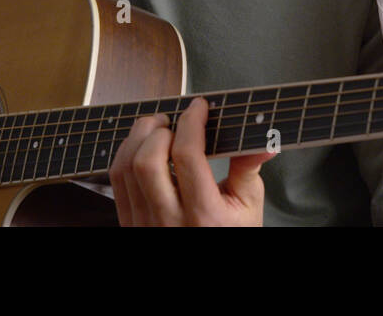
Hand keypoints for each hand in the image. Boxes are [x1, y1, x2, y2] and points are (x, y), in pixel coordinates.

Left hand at [108, 97, 274, 225]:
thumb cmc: (231, 234)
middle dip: (158, 129)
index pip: (187, 155)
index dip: (192, 121)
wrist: (207, 276)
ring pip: (125, 169)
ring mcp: (144, 224)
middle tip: (172, 120)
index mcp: (204, 215)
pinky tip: (142, 147)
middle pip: (147, 161)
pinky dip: (126, 155)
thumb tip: (266, 140)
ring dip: (138, 138)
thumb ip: (249, 169)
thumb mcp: (249, 207)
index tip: (199, 107)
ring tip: (157, 129)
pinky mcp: (129, 224)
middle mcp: (170, 221)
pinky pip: (116, 182)